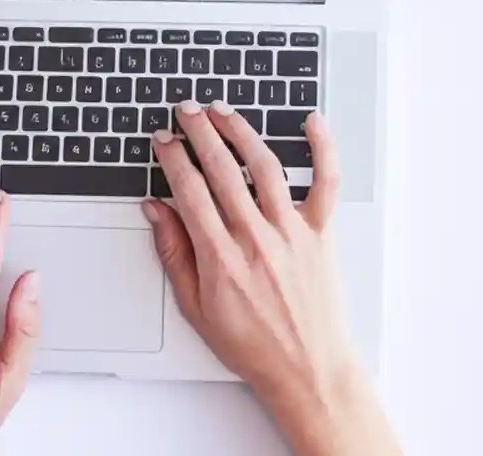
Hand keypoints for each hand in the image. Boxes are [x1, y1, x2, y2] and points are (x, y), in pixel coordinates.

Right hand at [144, 102, 397, 455]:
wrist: (308, 370)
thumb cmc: (253, 345)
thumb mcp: (195, 307)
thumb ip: (174, 253)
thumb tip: (155, 210)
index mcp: (221, 257)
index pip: (189, 191)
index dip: (172, 158)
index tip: (163, 140)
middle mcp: (257, 238)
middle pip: (222, 169)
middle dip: (199, 133)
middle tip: (185, 111)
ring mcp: (292, 232)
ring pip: (265, 166)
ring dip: (241, 131)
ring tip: (223, 111)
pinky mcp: (321, 233)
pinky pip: (326, 182)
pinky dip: (322, 148)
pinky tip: (312, 121)